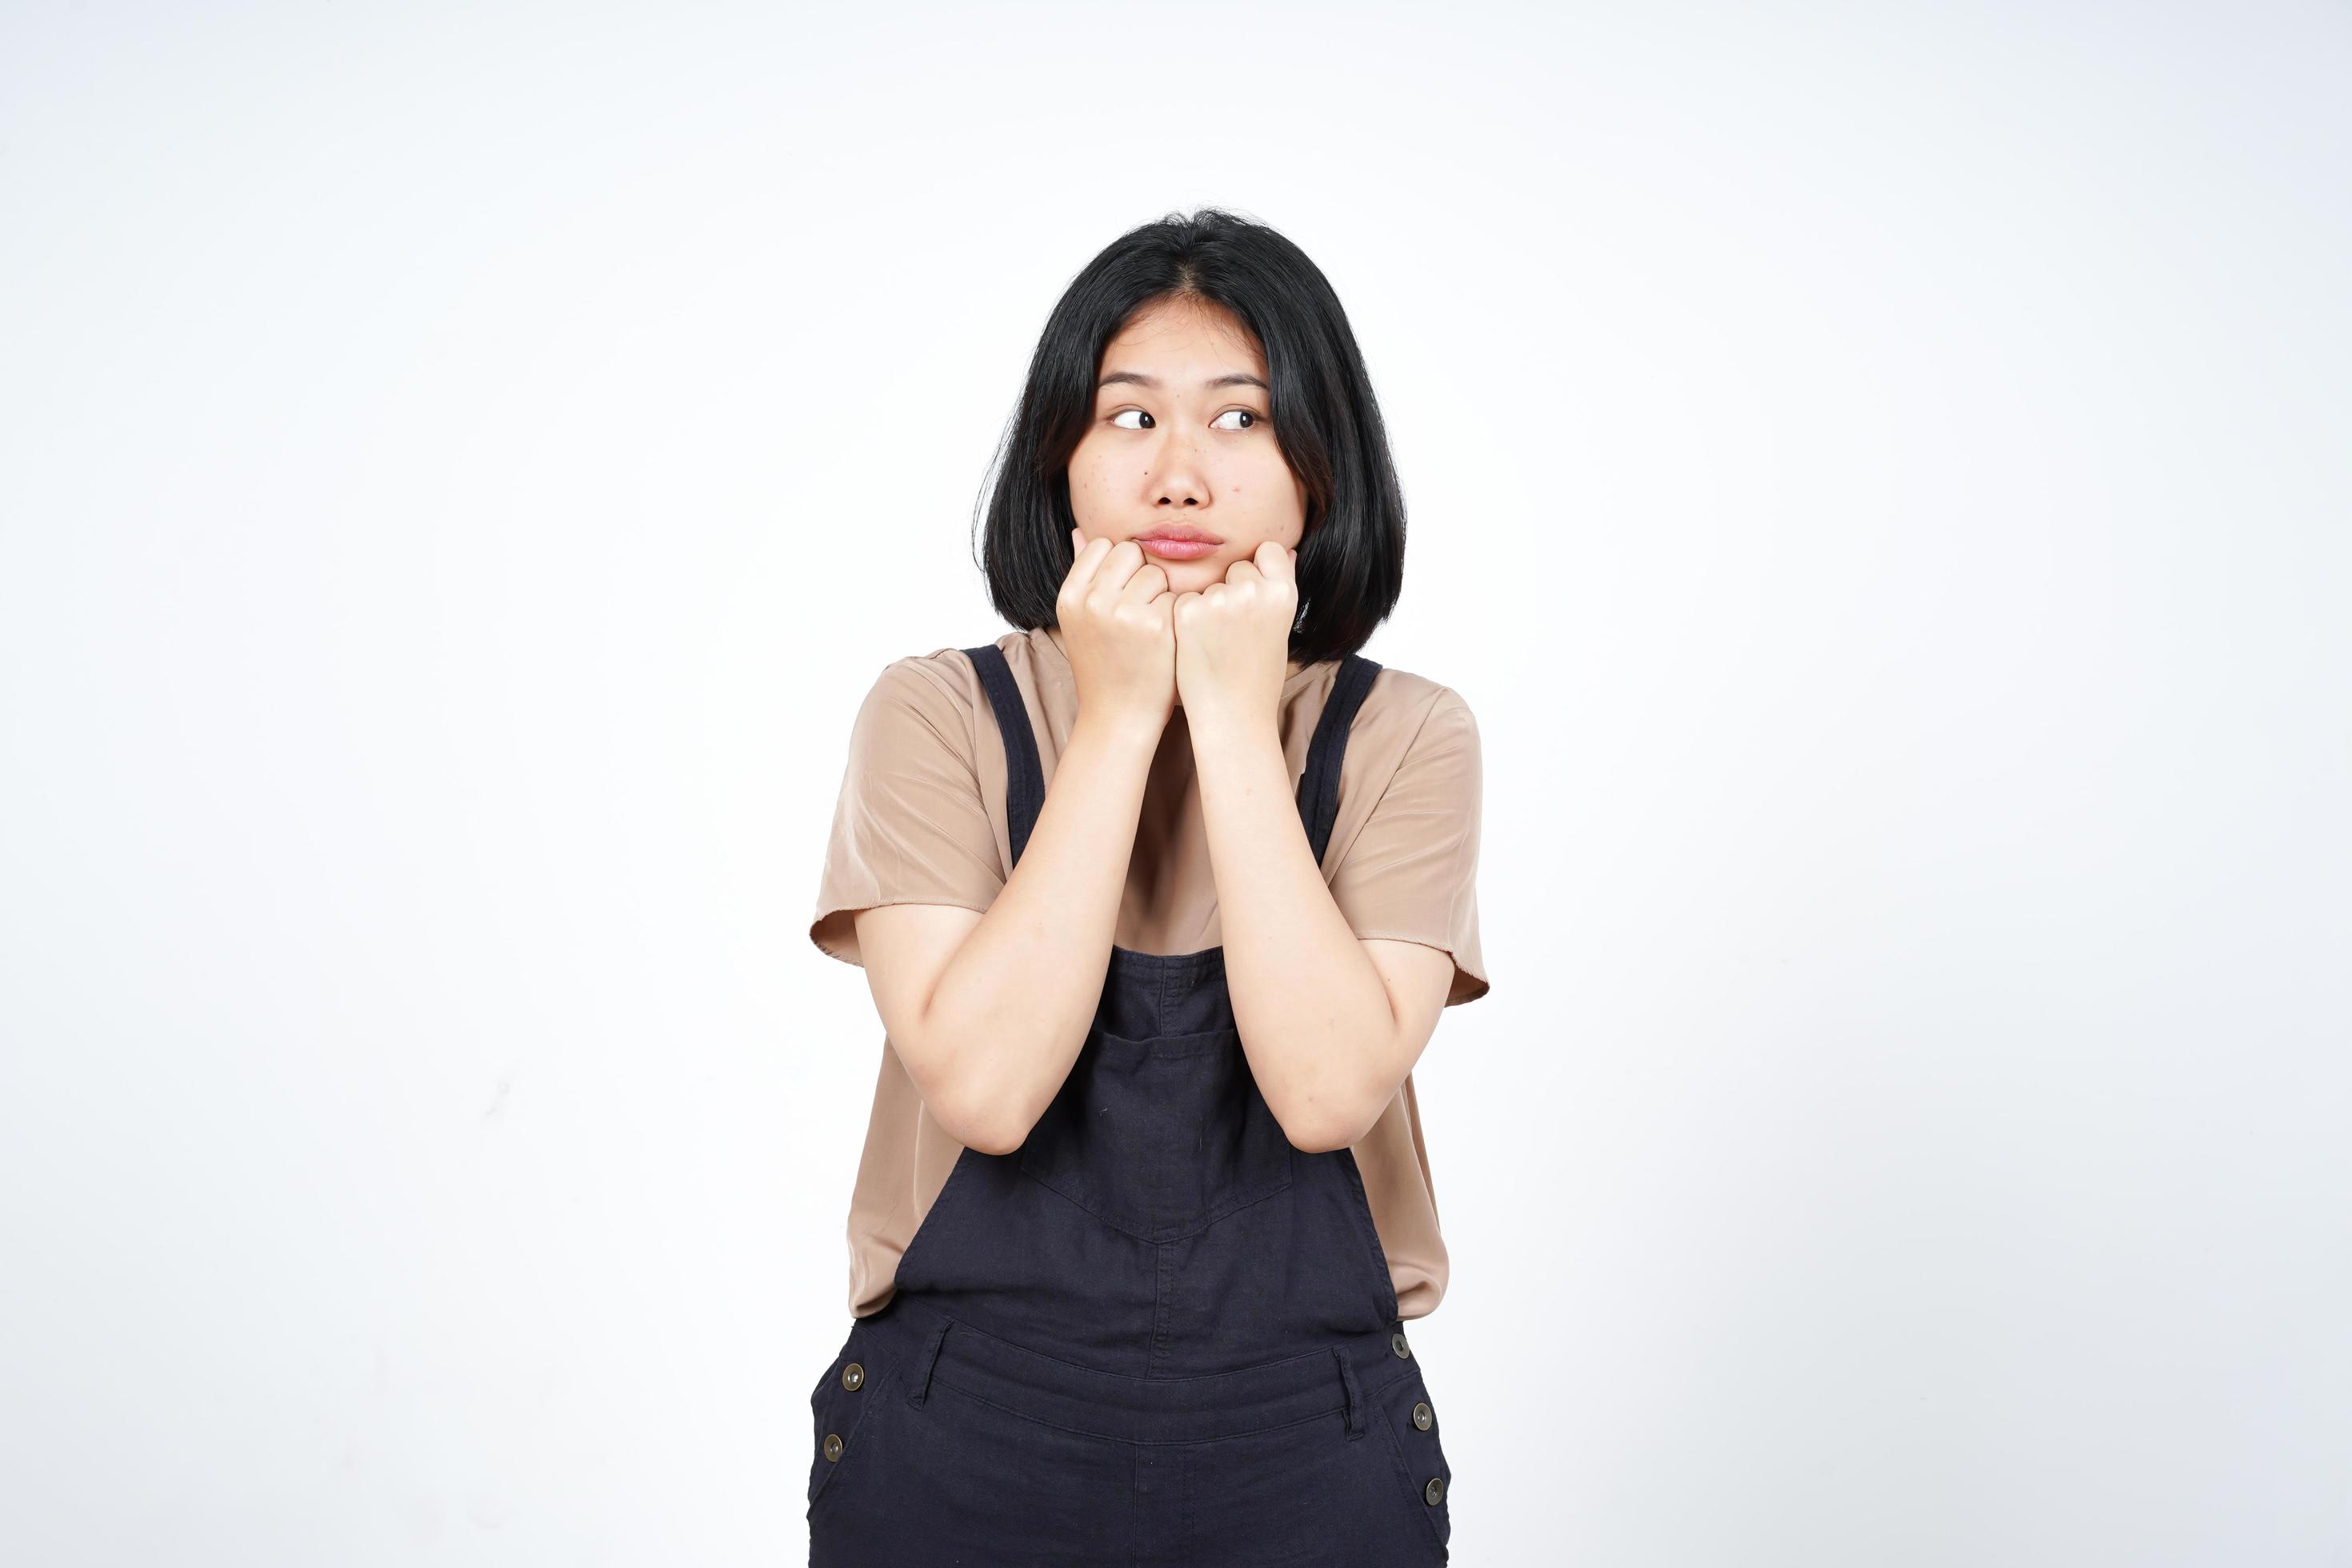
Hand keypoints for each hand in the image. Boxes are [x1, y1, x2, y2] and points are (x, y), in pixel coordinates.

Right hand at [1057, 526, 1176, 735]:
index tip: (1121, 596)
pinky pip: (1176, 595)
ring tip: (1150, 629)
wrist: (1120, 716)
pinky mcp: (1156, 625)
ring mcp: (1124, 613)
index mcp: (1070, 596)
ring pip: (1156, 572)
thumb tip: (1079, 529)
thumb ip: (1083, 573)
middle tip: (1139, 611)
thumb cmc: (1105, 665)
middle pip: (1131, 552)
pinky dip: (1176, 614)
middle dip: (1140, 575)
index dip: (1119, 567)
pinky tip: (1166, 640)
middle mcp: (1092, 601)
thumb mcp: (1081, 619)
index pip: (1104, 545)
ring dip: (1161, 594)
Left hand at [1171, 540, 1297, 734]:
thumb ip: (1280, 587)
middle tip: (1235, 632)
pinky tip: (1198, 646)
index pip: (1269, 551)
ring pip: (1209, 585)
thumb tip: (1287, 550)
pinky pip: (1185, 600)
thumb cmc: (1258, 676)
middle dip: (1232, 590)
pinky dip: (1187, 620)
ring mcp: (1219, 600)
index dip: (1260, 569)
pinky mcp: (1188, 612)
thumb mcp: (1281, 628)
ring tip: (1217, 644)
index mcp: (1283, 593)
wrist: (1232, 715)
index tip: (1254, 594)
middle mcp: (1253, 591)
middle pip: (1237, 568)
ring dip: (1208, 606)